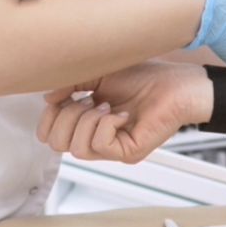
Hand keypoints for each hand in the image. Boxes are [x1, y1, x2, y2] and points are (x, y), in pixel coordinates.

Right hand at [37, 61, 209, 162]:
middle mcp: (97, 140)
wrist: (177, 83)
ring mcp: (112, 149)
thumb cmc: (144, 77)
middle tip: (89, 99)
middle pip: (56, 144)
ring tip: (107, 104)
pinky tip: (121, 113)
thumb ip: (71, 85)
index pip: (49, 135)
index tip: (68, 94)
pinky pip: (100, 144)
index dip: (49, 116)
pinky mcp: (128, 152)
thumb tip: (48, 98)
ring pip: (76, 149)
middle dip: (67, 116)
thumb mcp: (97, 74)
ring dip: (87, 120)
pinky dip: (106, 123)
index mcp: (86, 124)